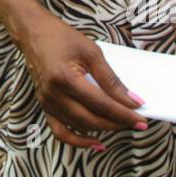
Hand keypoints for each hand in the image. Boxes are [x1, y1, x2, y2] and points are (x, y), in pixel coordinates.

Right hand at [16, 12, 146, 149]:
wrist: (34, 34)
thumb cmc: (62, 38)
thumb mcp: (91, 52)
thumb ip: (111, 79)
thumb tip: (131, 99)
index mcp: (66, 78)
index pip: (102, 104)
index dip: (124, 114)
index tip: (141, 119)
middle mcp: (54, 94)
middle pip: (92, 119)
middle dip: (118, 123)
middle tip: (137, 122)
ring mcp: (48, 103)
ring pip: (81, 126)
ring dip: (104, 129)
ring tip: (121, 124)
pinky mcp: (45, 106)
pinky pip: (61, 132)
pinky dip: (78, 140)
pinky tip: (96, 142)